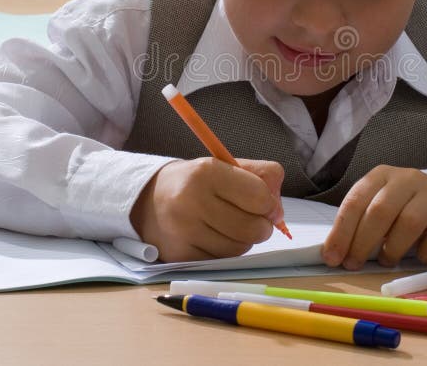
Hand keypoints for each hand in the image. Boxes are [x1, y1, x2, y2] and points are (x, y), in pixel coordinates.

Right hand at [130, 157, 284, 261]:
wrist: (148, 199)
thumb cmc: (197, 182)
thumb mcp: (225, 166)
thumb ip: (261, 176)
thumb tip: (278, 209)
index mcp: (206, 172)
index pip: (258, 196)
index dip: (270, 204)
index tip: (268, 205)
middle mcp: (191, 201)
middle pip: (252, 228)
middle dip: (262, 226)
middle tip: (254, 219)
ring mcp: (183, 231)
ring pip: (239, 248)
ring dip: (244, 240)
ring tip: (231, 226)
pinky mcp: (179, 255)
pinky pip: (221, 261)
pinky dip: (225, 252)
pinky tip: (214, 237)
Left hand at [321, 165, 426, 269]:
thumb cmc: (403, 208)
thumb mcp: (378, 208)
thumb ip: (357, 225)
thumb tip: (332, 253)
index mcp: (382, 175)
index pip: (356, 201)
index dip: (341, 231)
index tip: (332, 257)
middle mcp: (408, 178)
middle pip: (380, 211)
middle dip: (362, 242)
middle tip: (354, 264)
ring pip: (409, 223)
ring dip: (393, 249)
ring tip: (386, 261)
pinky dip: (424, 254)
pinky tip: (419, 257)